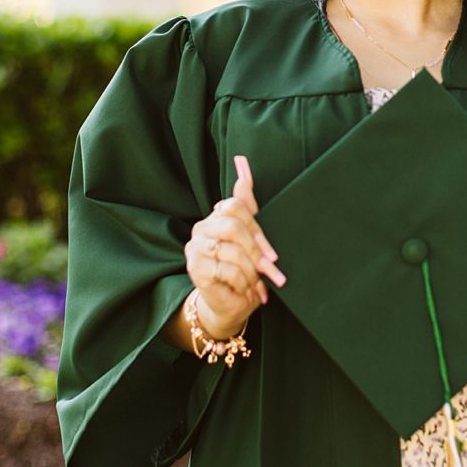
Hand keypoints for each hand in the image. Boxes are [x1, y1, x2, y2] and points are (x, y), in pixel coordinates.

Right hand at [185, 155, 285, 337]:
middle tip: (270, 269)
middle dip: (257, 251)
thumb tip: (242, 162)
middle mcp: (201, 227)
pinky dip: (242, 283)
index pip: (236, 206)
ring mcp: (194, 247)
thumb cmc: (243, 269)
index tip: (272, 253)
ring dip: (251, 272)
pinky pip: (227, 269)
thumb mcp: (250, 235)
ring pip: (232, 250)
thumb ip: (246, 200)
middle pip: (234, 226)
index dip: (258, 230)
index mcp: (215, 216)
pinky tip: (244, 290)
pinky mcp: (194, 267)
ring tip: (256, 284)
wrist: (229, 305)